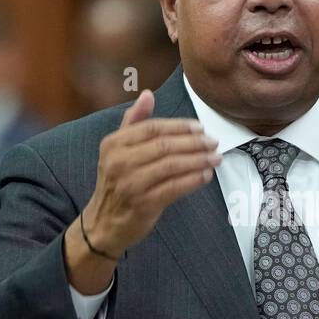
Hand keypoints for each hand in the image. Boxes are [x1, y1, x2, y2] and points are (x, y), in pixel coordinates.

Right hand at [83, 89, 219, 254]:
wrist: (103, 223)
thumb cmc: (116, 184)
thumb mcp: (117, 150)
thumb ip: (133, 122)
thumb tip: (147, 95)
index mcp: (113, 144)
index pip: (152, 127)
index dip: (179, 126)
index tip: (199, 127)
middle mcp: (119, 162)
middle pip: (164, 145)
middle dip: (194, 143)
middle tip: (213, 142)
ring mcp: (131, 184)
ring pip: (172, 165)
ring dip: (198, 160)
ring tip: (215, 157)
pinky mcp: (144, 204)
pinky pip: (175, 187)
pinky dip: (194, 180)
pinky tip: (205, 175)